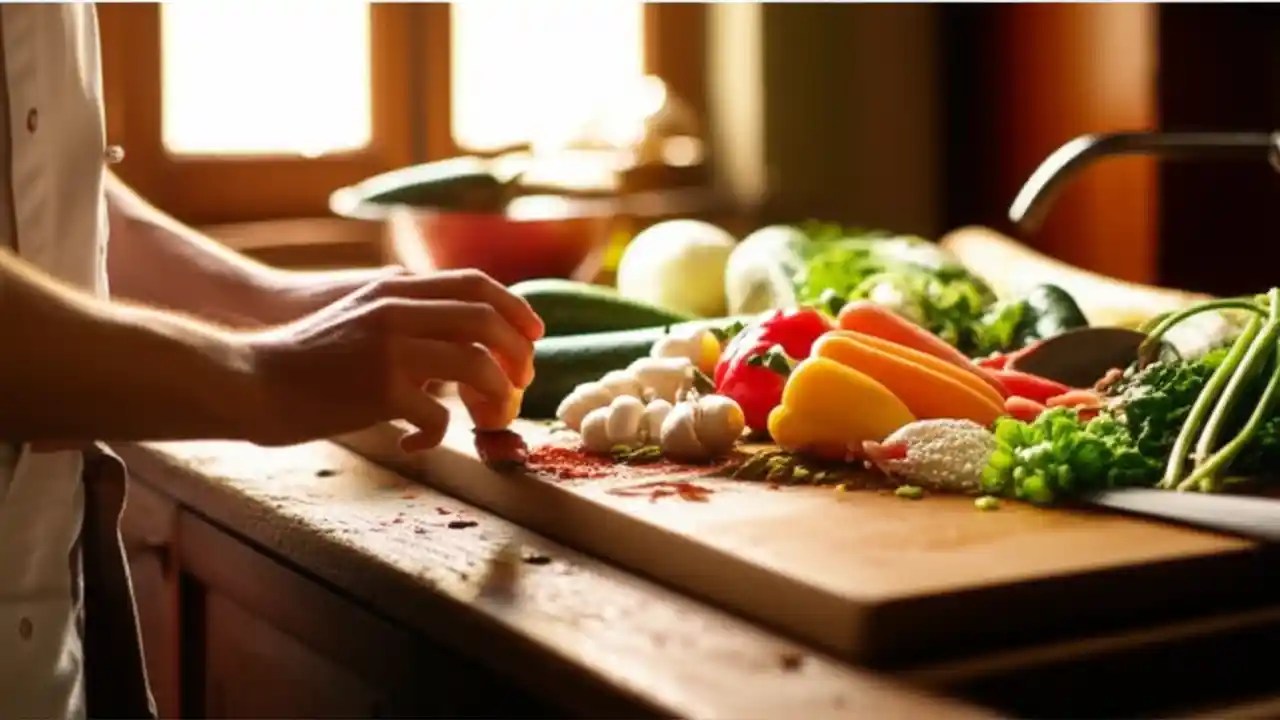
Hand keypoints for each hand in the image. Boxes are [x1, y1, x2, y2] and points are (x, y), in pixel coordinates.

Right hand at [242, 269, 542, 450]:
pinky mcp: (379, 391)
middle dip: (517, 354)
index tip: (534, 335)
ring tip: (487, 419)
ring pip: (477, 366)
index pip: (476, 283)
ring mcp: (390, 350)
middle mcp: (397, 311)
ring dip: (496, 397)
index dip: (515, 307)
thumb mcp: (360, 315)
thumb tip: (459, 344)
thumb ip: (407, 317)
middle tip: (521, 383)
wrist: (249, 378)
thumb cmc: (306, 358)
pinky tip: (416, 443)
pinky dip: (438, 435)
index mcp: (395, 289)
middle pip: (487, 321)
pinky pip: (438, 416)